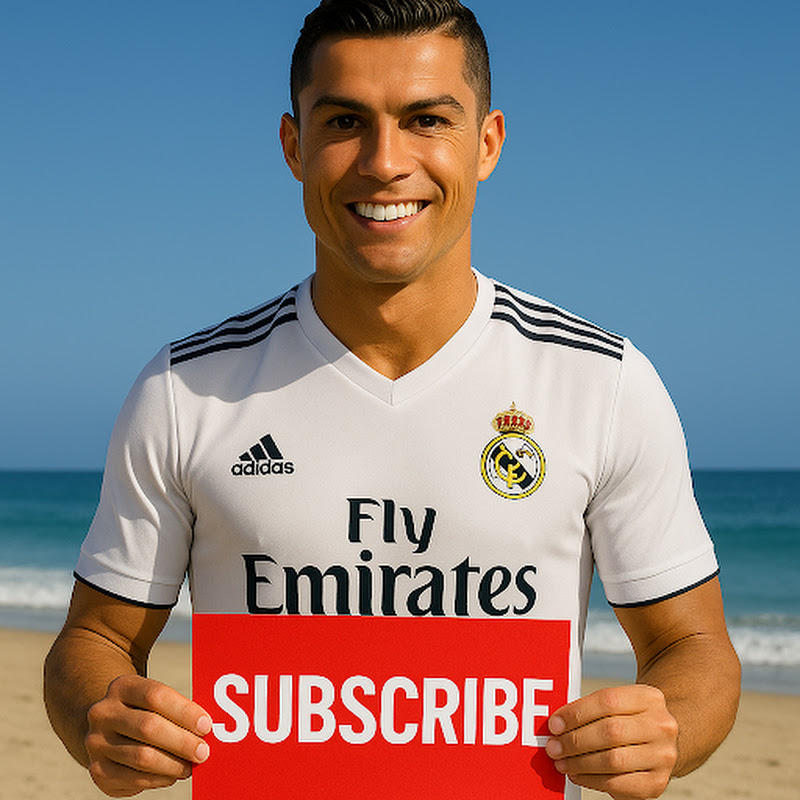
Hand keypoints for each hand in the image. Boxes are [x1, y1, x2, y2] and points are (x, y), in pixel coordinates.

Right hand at [84, 674, 211, 796]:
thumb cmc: (144, 710)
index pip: (156, 696)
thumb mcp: (154, 698)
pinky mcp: (97, 770)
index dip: (184, 711)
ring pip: (142, 756)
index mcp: (122, 687)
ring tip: (190, 766)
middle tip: (204, 752)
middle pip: (148, 727)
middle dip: (181, 742)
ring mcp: (96, 743)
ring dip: (173, 764)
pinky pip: (133, 779)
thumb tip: (208, 728)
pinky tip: (173, 775)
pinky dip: (159, 779)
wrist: (106, 728)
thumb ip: (178, 707)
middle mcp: (103, 713)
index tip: (207, 725)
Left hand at [545, 684, 677, 799]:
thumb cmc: (628, 719)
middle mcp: (662, 725)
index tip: (554, 724)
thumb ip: (592, 709)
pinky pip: (620, 784)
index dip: (577, 713)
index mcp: (649, 697)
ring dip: (580, 763)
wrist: (661, 742)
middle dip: (575, 741)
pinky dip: (592, 780)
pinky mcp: (658, 783)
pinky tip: (577, 774)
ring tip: (561, 762)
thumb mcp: (620, 704)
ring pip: (614, 760)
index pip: (608, 700)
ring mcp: (663, 756)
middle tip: (553, 747)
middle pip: (611, 732)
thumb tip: (557, 724)